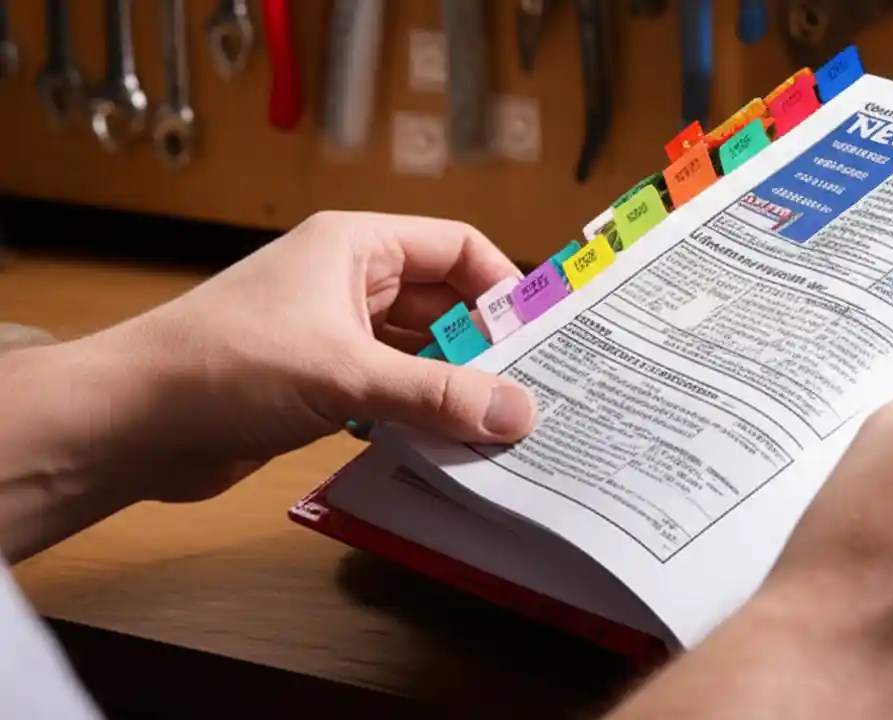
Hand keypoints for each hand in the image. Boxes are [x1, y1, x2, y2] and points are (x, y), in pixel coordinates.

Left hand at [7, 211, 537, 505]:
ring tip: (500, 427)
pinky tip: (448, 446)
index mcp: (356, 246)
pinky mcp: (320, 384)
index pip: (456, 248)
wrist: (132, 422)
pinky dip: (418, 414)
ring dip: (452, 388)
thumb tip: (519, 413)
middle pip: (443, 303)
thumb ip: (438, 395)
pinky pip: (390, 392)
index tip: (544, 337)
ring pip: (418, 353)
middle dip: (484, 347)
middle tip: (532, 393)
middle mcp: (349, 283)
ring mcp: (334, 335)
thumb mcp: (347, 374)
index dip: (504, 287)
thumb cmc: (226, 366)